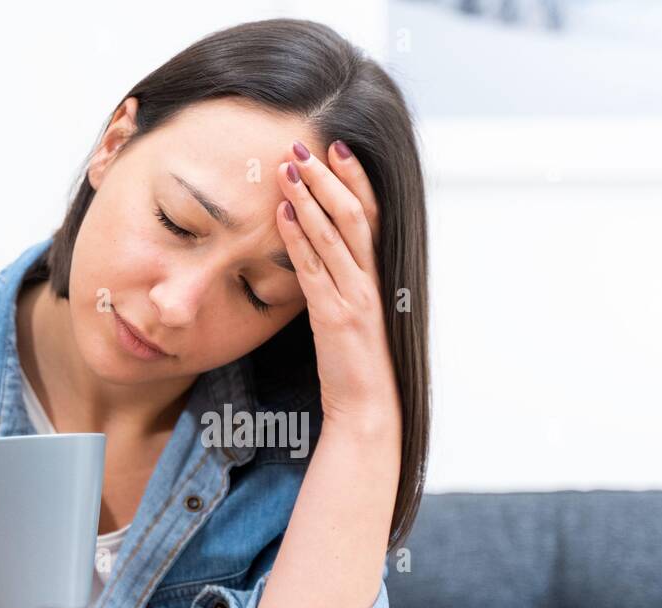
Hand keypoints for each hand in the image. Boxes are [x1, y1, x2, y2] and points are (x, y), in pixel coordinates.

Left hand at [275, 139, 399, 436]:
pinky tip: (282, 214)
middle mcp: (372, 279)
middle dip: (328, 176)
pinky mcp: (336, 316)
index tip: (337, 147)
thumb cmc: (358, 363)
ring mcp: (356, 296)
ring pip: (335, 234)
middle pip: (355, 214)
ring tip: (286, 167)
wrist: (368, 407)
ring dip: (309, 197)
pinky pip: (314, 268)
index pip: (372, 214)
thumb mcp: (356, 313)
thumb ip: (346, 279)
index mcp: (379, 275)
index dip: (356, 178)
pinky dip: (298, 238)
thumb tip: (323, 249)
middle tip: (302, 146)